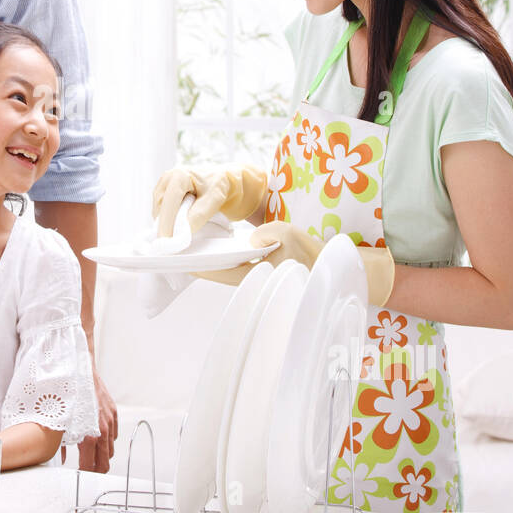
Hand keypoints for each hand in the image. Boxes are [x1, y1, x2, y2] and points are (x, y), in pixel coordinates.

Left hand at [68, 366, 116, 472]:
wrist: (79, 369)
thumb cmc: (66, 394)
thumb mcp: (60, 422)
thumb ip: (61, 444)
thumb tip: (61, 459)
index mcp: (89, 435)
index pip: (91, 465)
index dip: (85, 473)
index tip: (80, 475)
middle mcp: (103, 429)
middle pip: (105, 461)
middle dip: (96, 469)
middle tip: (87, 471)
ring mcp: (110, 421)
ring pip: (111, 448)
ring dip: (102, 454)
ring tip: (91, 456)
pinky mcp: (113, 412)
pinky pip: (114, 433)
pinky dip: (107, 439)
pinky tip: (97, 436)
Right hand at [152, 164, 268, 236]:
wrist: (220, 181)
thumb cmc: (218, 186)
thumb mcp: (214, 200)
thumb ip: (198, 215)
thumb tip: (182, 232)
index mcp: (179, 175)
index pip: (169, 201)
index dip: (167, 222)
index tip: (166, 241)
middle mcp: (167, 178)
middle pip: (160, 207)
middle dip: (166, 225)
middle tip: (174, 242)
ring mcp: (162, 185)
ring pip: (158, 210)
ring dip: (167, 222)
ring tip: (182, 229)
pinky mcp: (162, 193)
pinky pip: (160, 211)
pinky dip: (168, 219)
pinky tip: (179, 222)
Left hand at [189, 220, 321, 285]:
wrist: (329, 266)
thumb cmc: (310, 254)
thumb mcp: (288, 235)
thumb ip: (265, 233)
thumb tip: (252, 239)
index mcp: (256, 274)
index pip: (220, 272)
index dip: (201, 267)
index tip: (183, 262)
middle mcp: (253, 278)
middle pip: (221, 272)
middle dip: (204, 263)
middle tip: (184, 252)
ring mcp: (259, 276)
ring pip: (229, 269)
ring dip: (215, 260)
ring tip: (198, 248)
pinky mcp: (265, 272)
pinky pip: (240, 265)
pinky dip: (228, 257)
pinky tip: (221, 247)